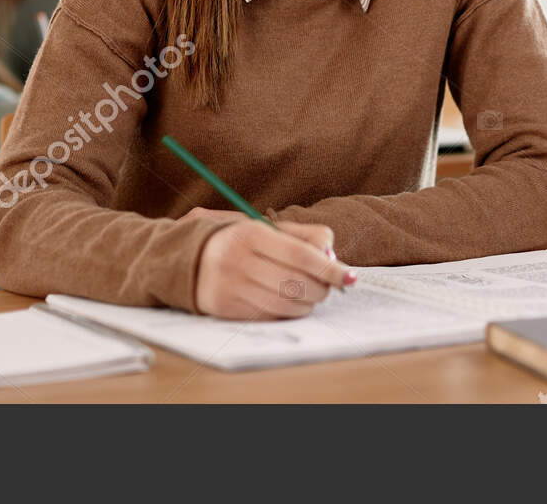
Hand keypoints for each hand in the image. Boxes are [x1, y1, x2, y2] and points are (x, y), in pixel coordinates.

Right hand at [193, 215, 353, 319]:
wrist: (195, 259)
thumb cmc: (245, 243)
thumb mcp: (273, 230)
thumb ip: (309, 237)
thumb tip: (333, 258)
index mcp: (251, 234)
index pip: (300, 254)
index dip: (329, 268)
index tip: (350, 277)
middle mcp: (237, 260)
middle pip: (295, 283)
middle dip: (321, 288)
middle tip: (328, 286)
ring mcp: (230, 287)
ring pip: (285, 305)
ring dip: (308, 304)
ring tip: (311, 295)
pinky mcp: (226, 309)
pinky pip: (269, 317)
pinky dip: (288, 313)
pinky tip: (290, 303)